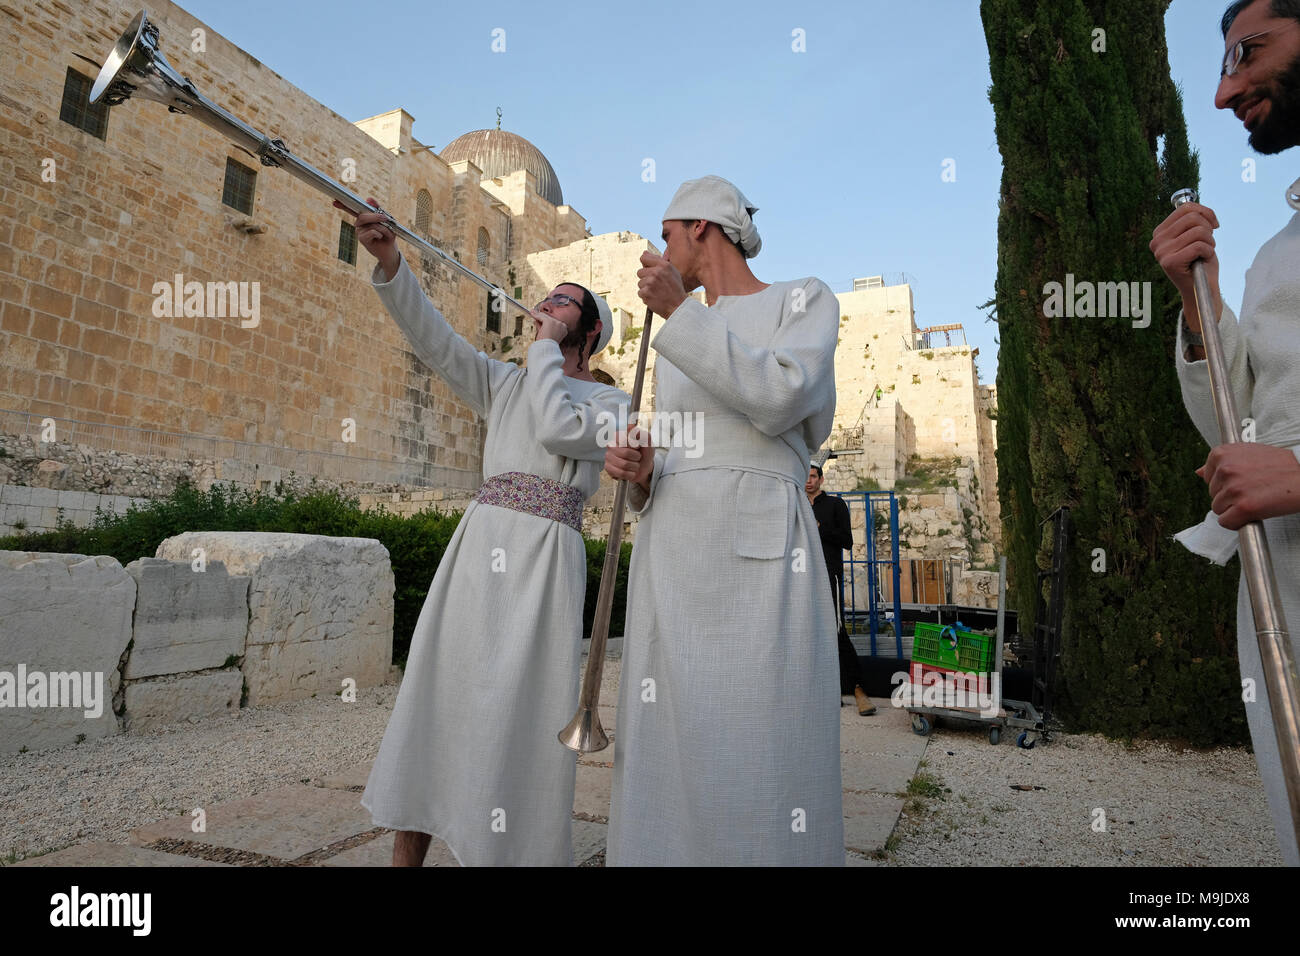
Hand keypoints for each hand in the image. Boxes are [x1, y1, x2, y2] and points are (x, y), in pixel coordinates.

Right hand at [333, 197, 399, 279]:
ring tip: (386, 233)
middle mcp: (358, 223)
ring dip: (383, 228)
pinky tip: (380, 237)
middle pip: (363, 215)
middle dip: (377, 216)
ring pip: (371, 224)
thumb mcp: (386, 220)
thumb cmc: (388, 234)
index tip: (334, 202)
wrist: (390, 250)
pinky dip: (380, 234)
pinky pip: (372, 231)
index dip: (343, 205)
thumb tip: (368, 198)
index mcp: (363, 217)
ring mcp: (359, 231)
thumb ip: (378, 209)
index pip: (352, 209)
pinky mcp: (361, 239)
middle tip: (386, 218)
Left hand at [531, 309, 567, 344]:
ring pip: (545, 317)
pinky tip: (531, 314)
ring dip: (538, 316)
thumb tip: (538, 320)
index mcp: (564, 329)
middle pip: (550, 318)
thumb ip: (544, 327)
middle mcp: (562, 325)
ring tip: (532, 313)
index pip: (554, 322)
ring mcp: (556, 322)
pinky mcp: (549, 322)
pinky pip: (541, 317)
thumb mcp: (547, 334)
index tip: (540, 319)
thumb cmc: (547, 344)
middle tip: (534, 314)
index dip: (546, 321)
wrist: (547, 348)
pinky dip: (536, 316)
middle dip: (542, 317)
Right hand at [604, 425, 653, 489]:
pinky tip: (631, 472)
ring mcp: (608, 456)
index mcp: (619, 435)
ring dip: (634, 466)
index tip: (638, 446)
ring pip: (623, 464)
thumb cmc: (644, 452)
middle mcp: (611, 444)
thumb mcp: (648, 441)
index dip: (634, 445)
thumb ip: (641, 433)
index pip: (624, 439)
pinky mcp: (608, 468)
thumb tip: (632, 426)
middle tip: (638, 457)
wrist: (645, 467)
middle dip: (636, 457)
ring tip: (635, 465)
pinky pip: (620, 473)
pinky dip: (630, 474)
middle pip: (625, 453)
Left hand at [637, 251, 686, 316]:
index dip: (645, 264)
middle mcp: (656, 272)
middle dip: (645, 278)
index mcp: (663, 265)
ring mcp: (650, 282)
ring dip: (646, 288)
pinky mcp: (645, 292)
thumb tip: (644, 253)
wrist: (678, 307)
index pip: (644, 258)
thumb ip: (658, 262)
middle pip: (640, 272)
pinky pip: (640, 292)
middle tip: (656, 285)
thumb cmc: (675, 289)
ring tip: (657, 292)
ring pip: (640, 283)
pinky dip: (646, 296)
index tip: (648, 270)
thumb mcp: (672, 272)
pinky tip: (655, 298)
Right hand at [1149, 202, 1221, 332]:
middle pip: (1193, 217)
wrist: (1202, 287)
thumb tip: (1193, 202)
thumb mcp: (1196, 234)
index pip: (1186, 208)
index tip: (1214, 225)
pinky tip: (1202, 261)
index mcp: (1160, 232)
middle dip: (1208, 229)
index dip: (1206, 212)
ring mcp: (1161, 252)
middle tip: (1208, 243)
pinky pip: (1199, 246)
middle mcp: (1156, 241)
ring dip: (1210, 242)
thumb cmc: (1201, 260)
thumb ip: (1192, 218)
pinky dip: (1208, 252)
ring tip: (1205, 253)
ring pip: (1199, 231)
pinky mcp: (1169, 262)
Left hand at [1197, 443, 1299, 529]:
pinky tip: (1253, 513)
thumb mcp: (1248, 453)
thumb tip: (1199, 472)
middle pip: (1213, 495)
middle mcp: (1224, 469)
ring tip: (1257, 498)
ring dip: (1235, 509)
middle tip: (1255, 490)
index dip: (1226, 484)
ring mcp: (1233, 489)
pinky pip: (1226, 522)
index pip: (1208, 478)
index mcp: (1221, 453)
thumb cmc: (1282, 466)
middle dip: (1231, 497)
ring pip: (1218, 509)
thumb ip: (1222, 463)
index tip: (1243, 482)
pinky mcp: (1243, 507)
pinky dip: (1238, 522)